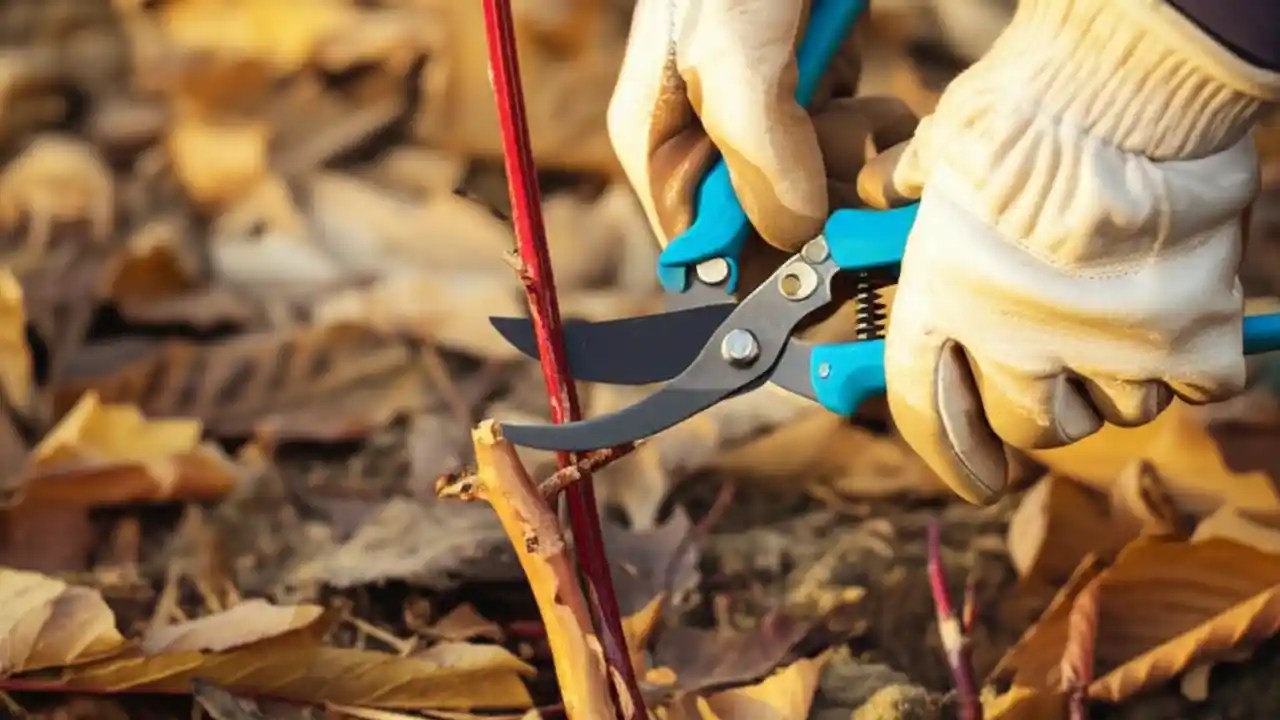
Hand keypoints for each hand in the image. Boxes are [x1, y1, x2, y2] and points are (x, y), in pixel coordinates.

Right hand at [606, 0, 917, 297]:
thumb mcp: (734, 58)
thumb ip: (757, 159)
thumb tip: (797, 236)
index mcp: (659, 142)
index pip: (699, 252)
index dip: (757, 271)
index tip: (816, 266)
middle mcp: (707, 138)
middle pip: (768, 227)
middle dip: (815, 200)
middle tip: (838, 151)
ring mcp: (764, 113)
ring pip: (817, 191)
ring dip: (852, 161)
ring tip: (860, 108)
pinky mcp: (813, 88)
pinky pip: (849, 146)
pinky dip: (873, 130)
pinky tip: (875, 100)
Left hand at [860, 0, 1279, 504]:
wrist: (1123, 93)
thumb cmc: (1021, 113)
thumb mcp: (935, 156)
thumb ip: (907, 197)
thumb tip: (881, 193)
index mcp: (939, 312)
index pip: (928, 419)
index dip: (953, 458)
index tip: (976, 479)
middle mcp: (1014, 350)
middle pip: (1032, 426)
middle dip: (1043, 401)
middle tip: (1059, 360)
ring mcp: (1104, 356)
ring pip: (1118, 411)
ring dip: (1118, 376)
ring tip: (1117, 310)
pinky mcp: (1187, 347)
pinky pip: (1196, 384)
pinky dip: (1192, 358)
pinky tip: (1178, 306)